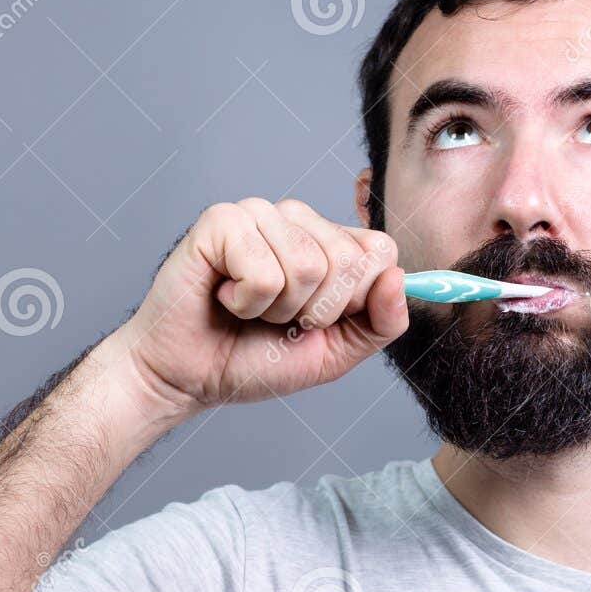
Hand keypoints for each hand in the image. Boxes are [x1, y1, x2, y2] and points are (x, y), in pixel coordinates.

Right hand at [114, 198, 407, 420]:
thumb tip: (398, 277)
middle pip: (348, 260)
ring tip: (250, 309)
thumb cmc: (255, 359)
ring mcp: (259, 214)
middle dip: (316, 312)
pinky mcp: (222, 221)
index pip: (381, 251)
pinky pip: (264, 271)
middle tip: (277, 319)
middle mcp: (297, 220)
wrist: (191, 377)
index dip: (356, 301)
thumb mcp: (336, 353)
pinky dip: (247, 302)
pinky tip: (225, 297)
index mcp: (329, 242)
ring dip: (278, 309)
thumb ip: (381, 322)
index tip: (320, 320)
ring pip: (307, 265)